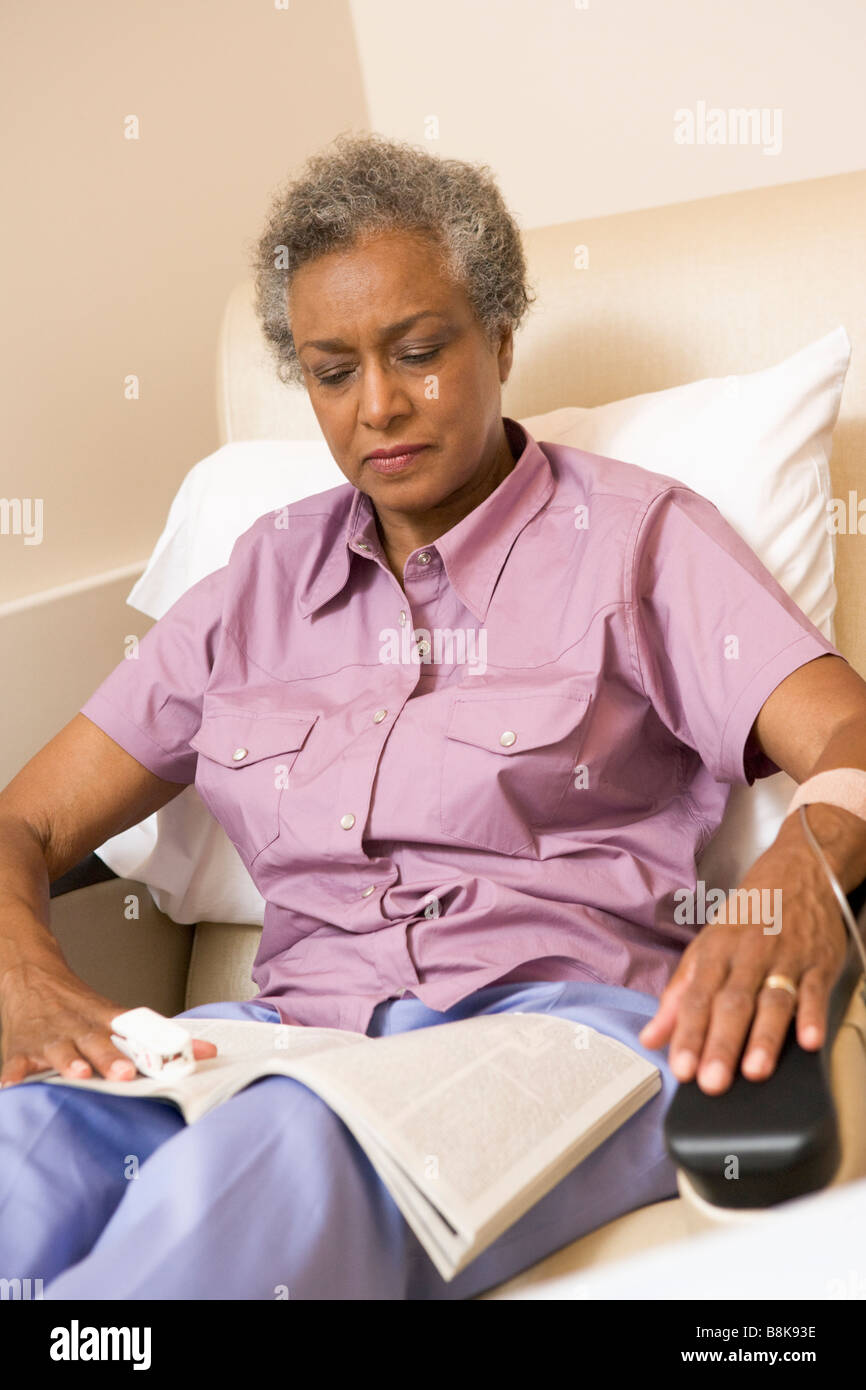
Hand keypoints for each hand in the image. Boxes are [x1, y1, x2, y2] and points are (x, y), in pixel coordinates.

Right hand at [0, 957, 216, 1086]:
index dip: (161, 1045)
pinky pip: (16, 1061)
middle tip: (125, 1072)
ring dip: (69, 1062)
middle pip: (98, 1041)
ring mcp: (50, 1036)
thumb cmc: (75, 1003)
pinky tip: (14, 1085)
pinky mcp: (21, 1047)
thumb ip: (157, 1037)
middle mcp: (80, 1028)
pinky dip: (14, 1073)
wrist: (30, 973)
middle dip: (111, 1058)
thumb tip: (209, 1051)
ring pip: (60, 1049)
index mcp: (105, 1020)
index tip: (181, 1054)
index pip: (139, 1031)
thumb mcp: (113, 1014)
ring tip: (79, 1073)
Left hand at [638, 825, 847, 1093]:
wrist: (800, 870)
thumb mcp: (707, 946)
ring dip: (764, 1037)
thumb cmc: (749, 914)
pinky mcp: (818, 963)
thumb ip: (679, 995)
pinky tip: (809, 1041)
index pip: (697, 998)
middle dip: (721, 1044)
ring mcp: (785, 959)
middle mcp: (748, 955)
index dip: (688, 1034)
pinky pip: (815, 991)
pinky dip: (812, 1015)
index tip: (681, 1068)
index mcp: (716, 952)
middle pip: (733, 1003)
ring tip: (755, 1071)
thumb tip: (651, 1036)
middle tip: (712, 1082)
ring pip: (773, 1001)